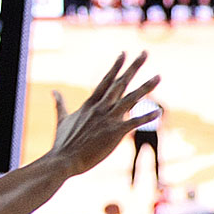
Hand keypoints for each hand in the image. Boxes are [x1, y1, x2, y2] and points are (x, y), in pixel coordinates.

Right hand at [49, 52, 160, 175]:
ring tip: (159, 77)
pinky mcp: (114, 133)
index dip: (115, 67)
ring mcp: (107, 119)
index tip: (124, 53)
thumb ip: (60, 104)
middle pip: (120, 83)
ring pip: (130, 99)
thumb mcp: (61, 119)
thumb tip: (53, 91)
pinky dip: (146, 117)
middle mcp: (100, 108)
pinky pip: (133, 123)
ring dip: (146, 87)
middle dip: (133, 68)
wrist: (62, 160)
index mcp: (90, 104)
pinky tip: (158, 112)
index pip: (105, 81)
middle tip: (145, 53)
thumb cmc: (62, 142)